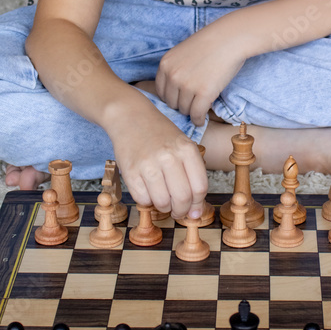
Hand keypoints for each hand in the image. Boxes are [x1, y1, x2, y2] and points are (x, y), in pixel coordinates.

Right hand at [110, 100, 208, 220]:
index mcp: (187, 149)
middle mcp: (169, 156)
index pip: (200, 188)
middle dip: (181, 211)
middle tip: (178, 211)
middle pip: (182, 198)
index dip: (198, 205)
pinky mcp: (130, 172)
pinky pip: (142, 199)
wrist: (131, 117)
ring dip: (164, 208)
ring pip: (162, 202)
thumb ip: (192, 173)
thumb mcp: (183, 145)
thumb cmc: (160, 135)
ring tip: (163, 200)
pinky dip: (147, 201)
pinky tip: (148, 192)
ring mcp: (148, 164)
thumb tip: (194, 211)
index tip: (193, 210)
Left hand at [155, 25, 246, 125]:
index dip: (171, 97)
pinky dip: (199, 120)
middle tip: (192, 104)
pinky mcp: (203, 93)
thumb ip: (176, 69)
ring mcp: (187, 85)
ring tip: (200, 109)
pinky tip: (202, 120)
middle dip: (181, 105)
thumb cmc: (211, 43)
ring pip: (184, 110)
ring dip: (192, 111)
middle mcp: (172, 76)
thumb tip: (176, 92)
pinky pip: (197, 114)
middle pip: (171, 103)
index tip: (180, 100)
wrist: (230, 38)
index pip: (161, 91)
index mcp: (165, 64)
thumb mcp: (183, 52)